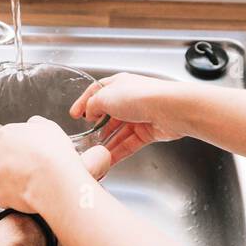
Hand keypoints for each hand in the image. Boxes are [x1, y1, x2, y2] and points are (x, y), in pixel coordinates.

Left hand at [0, 116, 109, 215]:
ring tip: (28, 183)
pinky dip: (11, 197)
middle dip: (2, 168)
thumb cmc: (54, 153)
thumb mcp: (48, 128)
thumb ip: (34, 124)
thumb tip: (32, 125)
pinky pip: (2, 197)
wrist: (55, 179)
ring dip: (7, 183)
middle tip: (21, 172)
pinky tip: (27, 193)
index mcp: (5, 135)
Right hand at [70, 73, 190, 163]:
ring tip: (95, 155)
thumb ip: (92, 105)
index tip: (74, 114)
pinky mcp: (148, 131)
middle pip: (108, 114)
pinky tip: (108, 160)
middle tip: (85, 139)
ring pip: (118, 132)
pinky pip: (129, 144)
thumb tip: (89, 113)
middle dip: (96, 127)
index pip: (96, 92)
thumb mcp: (105, 97)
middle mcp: (129, 99)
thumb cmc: (141, 97)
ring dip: (107, 144)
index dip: (84, 103)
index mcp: (118, 84)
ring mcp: (139, 115)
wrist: (170, 109)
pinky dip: (118, 152)